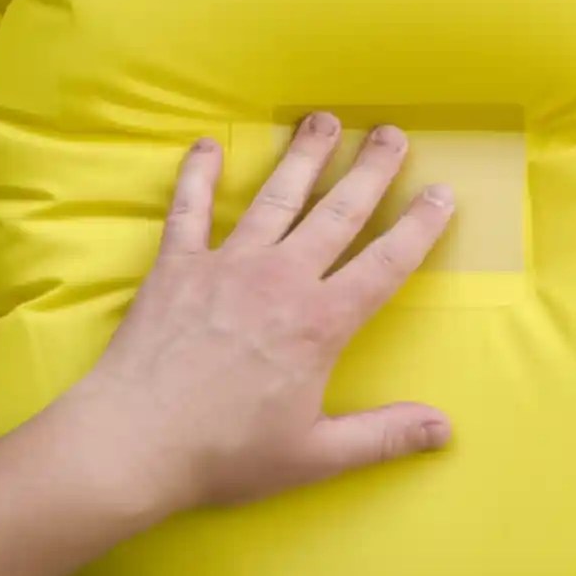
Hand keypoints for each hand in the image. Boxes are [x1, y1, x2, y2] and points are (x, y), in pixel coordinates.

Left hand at [71, 113, 454, 512]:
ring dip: (303, 156)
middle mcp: (280, 280)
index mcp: (320, 323)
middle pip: (338, 213)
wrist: (130, 444)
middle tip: (393, 133)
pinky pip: (190, 209)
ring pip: (276, 198)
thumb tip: (444, 429)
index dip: (419, 228)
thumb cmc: (224, 454)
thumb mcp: (314, 455)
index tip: (442, 194)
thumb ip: (383, 436)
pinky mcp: (177, 266)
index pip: (385, 264)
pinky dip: (198, 177)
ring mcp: (226, 266)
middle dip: (371, 170)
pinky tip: (206, 146)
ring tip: (325, 120)